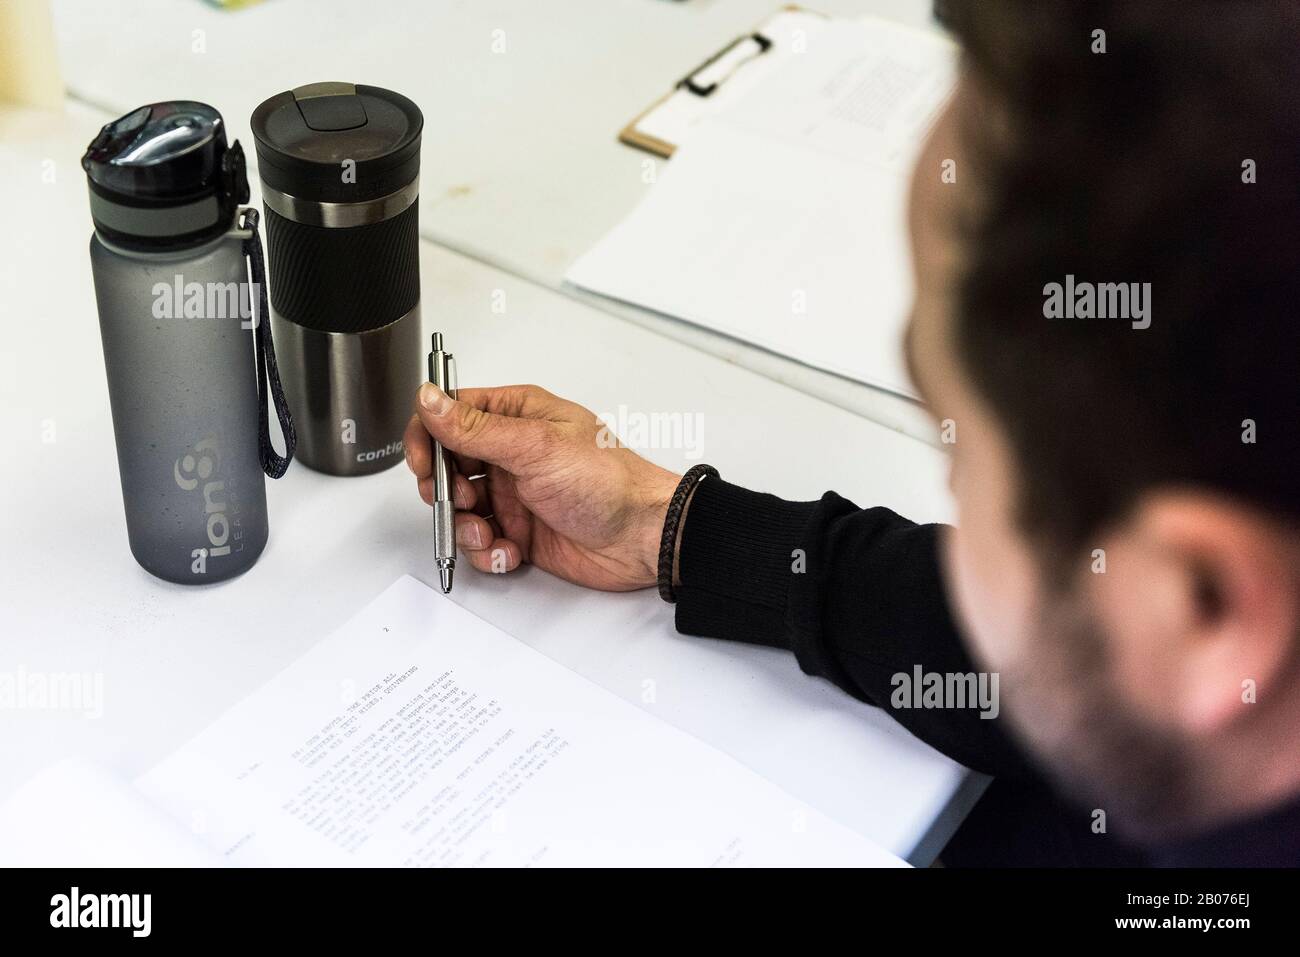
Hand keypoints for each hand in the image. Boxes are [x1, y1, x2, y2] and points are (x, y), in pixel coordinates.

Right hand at [404, 383, 680, 590]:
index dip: (428, 436)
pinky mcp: (521, 531)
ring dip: (464, 526)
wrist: (643, 537)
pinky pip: (481, 542)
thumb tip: (429, 399)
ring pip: (459, 509)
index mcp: (517, 416)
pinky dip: (487, 552)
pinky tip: (510, 551)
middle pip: (447, 465)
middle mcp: (512, 452)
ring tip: (489, 533)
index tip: (422, 462)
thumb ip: (474, 427)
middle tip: (462, 500)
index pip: (451, 413)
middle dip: (443, 489)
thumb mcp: (535, 447)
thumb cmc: (608, 481)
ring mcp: (515, 493)